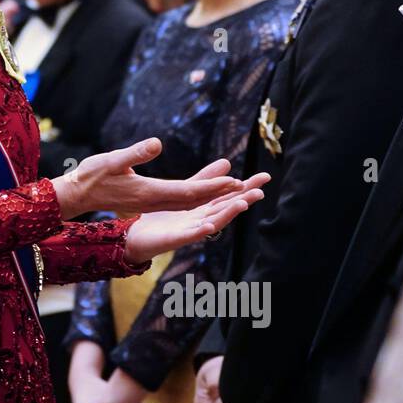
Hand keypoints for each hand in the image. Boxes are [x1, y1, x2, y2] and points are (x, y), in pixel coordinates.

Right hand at [53, 139, 246, 219]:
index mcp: (149, 192)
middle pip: (197, 200)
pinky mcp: (151, 199)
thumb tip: (157, 143)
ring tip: (241, 188)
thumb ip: (134, 153)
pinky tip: (210, 186)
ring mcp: (154, 202)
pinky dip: (201, 192)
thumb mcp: (110, 160)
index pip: (189, 191)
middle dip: (225, 194)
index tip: (235, 181)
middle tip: (252, 187)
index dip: (213, 187)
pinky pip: (183, 198)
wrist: (76, 194)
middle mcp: (156, 200)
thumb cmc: (90, 175)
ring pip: (193, 201)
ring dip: (217, 195)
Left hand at [123, 172, 268, 266]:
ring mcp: (187, 232)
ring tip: (242, 205)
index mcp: (203, 209)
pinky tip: (209, 226)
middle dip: (244, 201)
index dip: (247, 187)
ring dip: (227, 215)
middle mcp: (200, 221)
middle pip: (225, 209)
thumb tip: (227, 162)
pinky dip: (199, 231)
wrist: (137, 236)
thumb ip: (203, 180)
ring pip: (211, 223)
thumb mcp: (184, 193)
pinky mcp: (171, 240)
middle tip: (261, 191)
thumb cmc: (162, 218)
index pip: (229, 196)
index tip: (265, 177)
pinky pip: (186, 236)